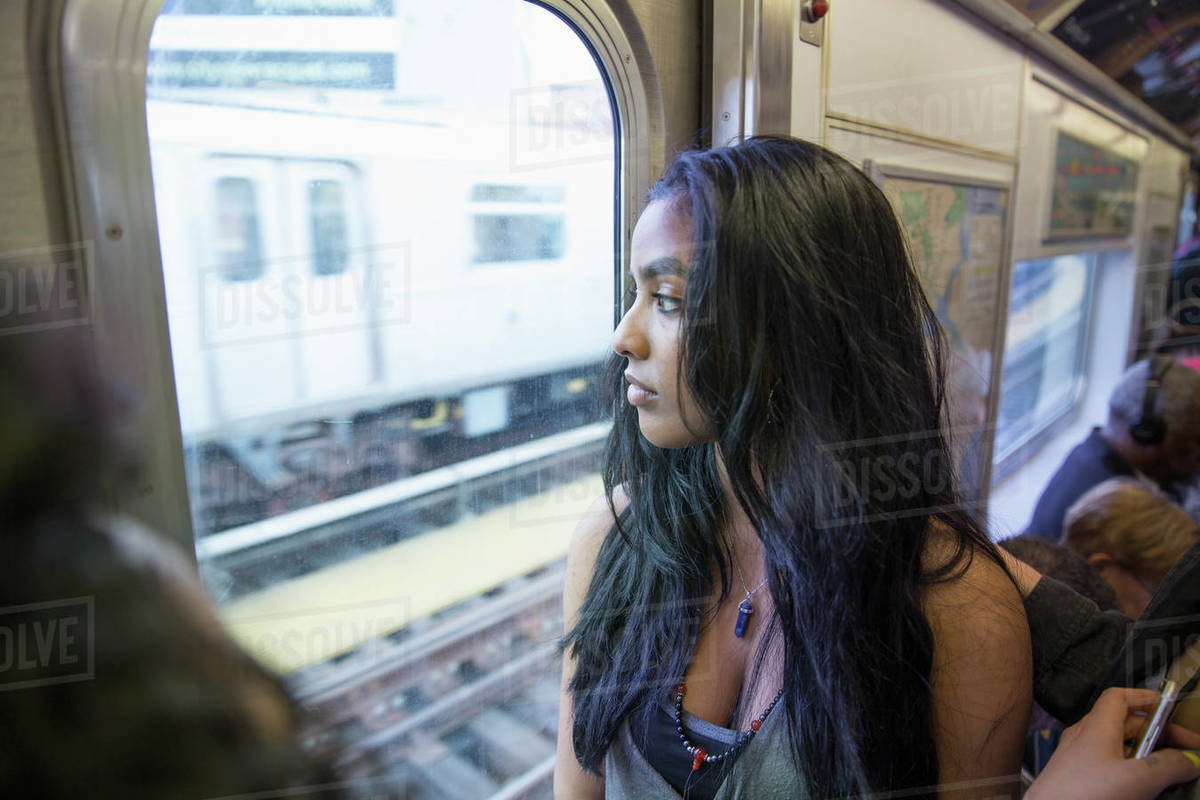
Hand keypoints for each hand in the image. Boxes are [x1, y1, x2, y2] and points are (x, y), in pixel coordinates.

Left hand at [1027, 687, 1199, 799]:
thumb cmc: (1081, 794)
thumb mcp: (1137, 778)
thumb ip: (1168, 766)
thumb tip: (1190, 760)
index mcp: (1096, 726)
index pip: (1119, 697)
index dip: (1146, 698)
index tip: (1171, 708)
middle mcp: (1085, 738)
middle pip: (1126, 725)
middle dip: (1158, 735)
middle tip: (1186, 752)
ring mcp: (1079, 759)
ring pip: (1120, 749)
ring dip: (1147, 757)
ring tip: (1169, 773)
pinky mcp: (1078, 779)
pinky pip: (1109, 767)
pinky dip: (1131, 772)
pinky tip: (1143, 789)